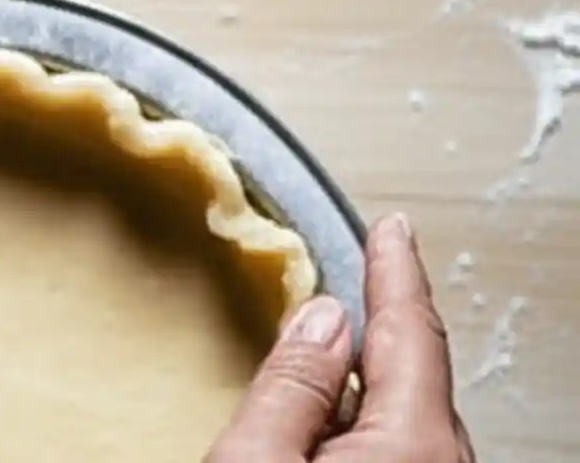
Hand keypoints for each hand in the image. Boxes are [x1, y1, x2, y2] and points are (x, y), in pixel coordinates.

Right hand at [207, 214, 474, 461]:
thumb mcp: (253, 460)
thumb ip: (291, 386)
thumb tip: (321, 320)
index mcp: (412, 445)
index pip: (410, 333)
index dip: (395, 272)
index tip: (392, 229)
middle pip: (415, 377)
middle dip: (379, 328)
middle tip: (358, 279)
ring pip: (410, 422)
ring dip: (371, 384)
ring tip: (333, 360)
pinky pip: (405, 453)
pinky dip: (374, 424)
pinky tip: (335, 432)